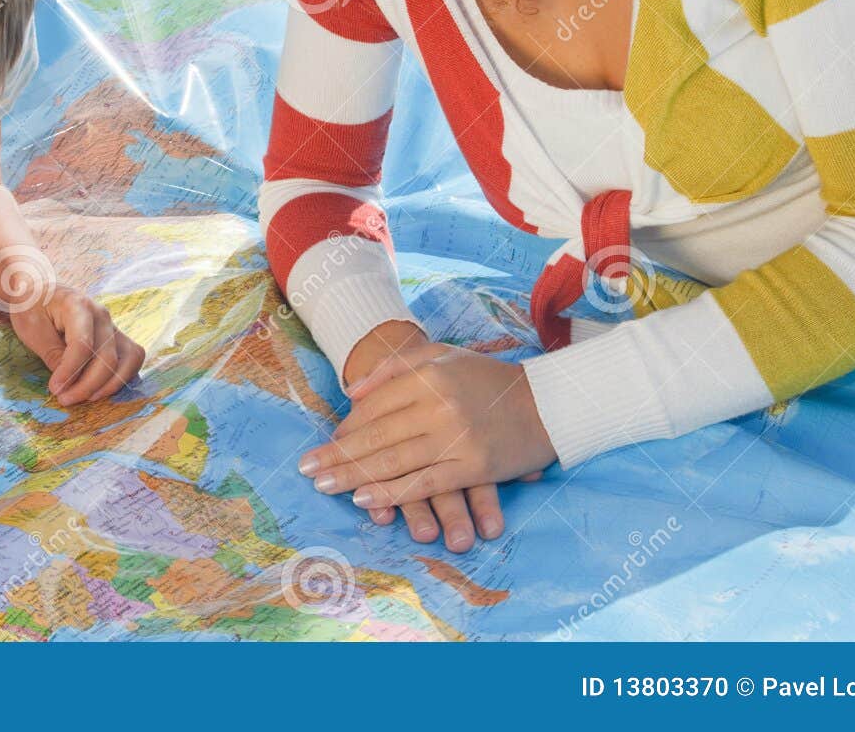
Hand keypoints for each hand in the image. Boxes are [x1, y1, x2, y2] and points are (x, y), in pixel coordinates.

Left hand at [10, 284, 145, 405]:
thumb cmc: (33, 309)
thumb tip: (69, 383)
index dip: (70, 371)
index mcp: (77, 305)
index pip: (83, 344)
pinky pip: (132, 359)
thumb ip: (53, 355)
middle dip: (86, 385)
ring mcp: (113, 325)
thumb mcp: (33, 330)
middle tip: (64, 399)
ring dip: (108, 385)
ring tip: (86, 398)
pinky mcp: (117, 337)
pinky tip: (101, 389)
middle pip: (106, 356)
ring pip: (126, 360)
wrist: (41, 294)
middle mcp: (102, 314)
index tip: (55, 388)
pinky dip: (121, 377)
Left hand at [323, 326, 511, 550]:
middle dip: (337, 455)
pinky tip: (365, 499)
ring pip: (394, 461)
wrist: (548, 403)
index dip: (345, 428)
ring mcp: (455, 437)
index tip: (323, 444)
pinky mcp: (472, 466)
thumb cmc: (488, 380)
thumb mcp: (442, 356)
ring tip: (324, 485)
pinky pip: (423, 483)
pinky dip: (391, 493)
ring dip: (354, 476)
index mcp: (427, 375)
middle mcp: (438, 405)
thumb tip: (351, 392)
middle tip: (306, 469)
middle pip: (376, 435)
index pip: (374, 406)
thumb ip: (395, 368)